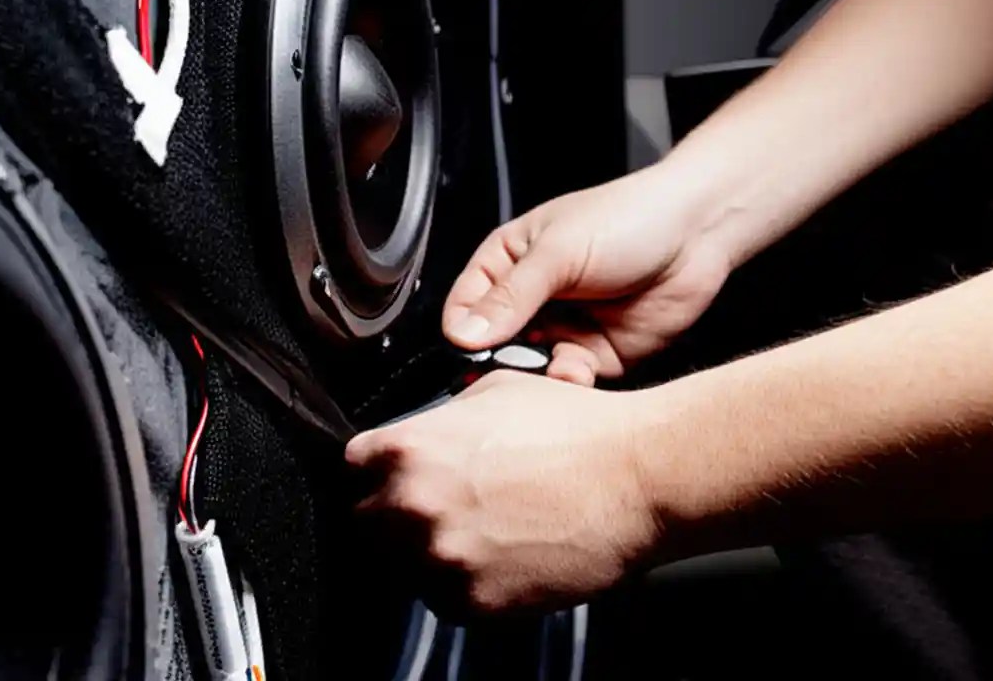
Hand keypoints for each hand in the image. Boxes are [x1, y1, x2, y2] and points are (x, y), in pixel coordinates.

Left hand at [346, 371, 663, 617]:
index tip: (399, 473)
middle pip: (371, 518)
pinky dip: (465, 583)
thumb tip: (427, 431)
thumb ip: (441, 418)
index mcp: (408, 449)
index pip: (355, 464)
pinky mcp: (471, 602)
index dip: (381, 466)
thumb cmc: (577, 431)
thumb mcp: (493, 391)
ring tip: (484, 529)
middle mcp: (412, 504)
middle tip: (450, 503)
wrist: (637, 478)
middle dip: (400, 510)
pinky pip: (445, 599)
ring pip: (405, 565)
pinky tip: (502, 554)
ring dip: (431, 551)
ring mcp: (439, 558)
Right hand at [443, 165, 731, 384]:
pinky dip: (569, 383)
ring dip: (535, 376)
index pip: (463, 308)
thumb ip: (510, 297)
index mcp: (508, 263)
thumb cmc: (629, 218)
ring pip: (529, 369)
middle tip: (509, 367)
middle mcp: (531, 300)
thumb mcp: (557, 252)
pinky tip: (576, 372)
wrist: (699, 232)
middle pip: (493, 347)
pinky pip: (569, 380)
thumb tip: (465, 335)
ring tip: (550, 366)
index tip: (472, 350)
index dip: (464, 333)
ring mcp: (562, 328)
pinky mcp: (595, 354)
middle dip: (499, 362)